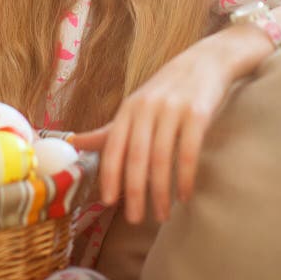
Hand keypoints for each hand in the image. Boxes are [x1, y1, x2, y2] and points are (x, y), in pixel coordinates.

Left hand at [71, 37, 233, 223]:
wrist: (208, 60)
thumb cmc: (168, 89)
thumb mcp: (136, 105)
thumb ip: (109, 130)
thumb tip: (72, 143)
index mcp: (130, 108)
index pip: (114, 146)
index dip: (110, 174)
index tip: (109, 202)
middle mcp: (148, 107)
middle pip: (137, 156)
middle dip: (134, 191)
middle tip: (135, 218)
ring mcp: (173, 109)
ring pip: (162, 158)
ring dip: (161, 191)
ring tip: (161, 214)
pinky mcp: (198, 113)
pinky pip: (189, 151)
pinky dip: (185, 177)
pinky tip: (184, 195)